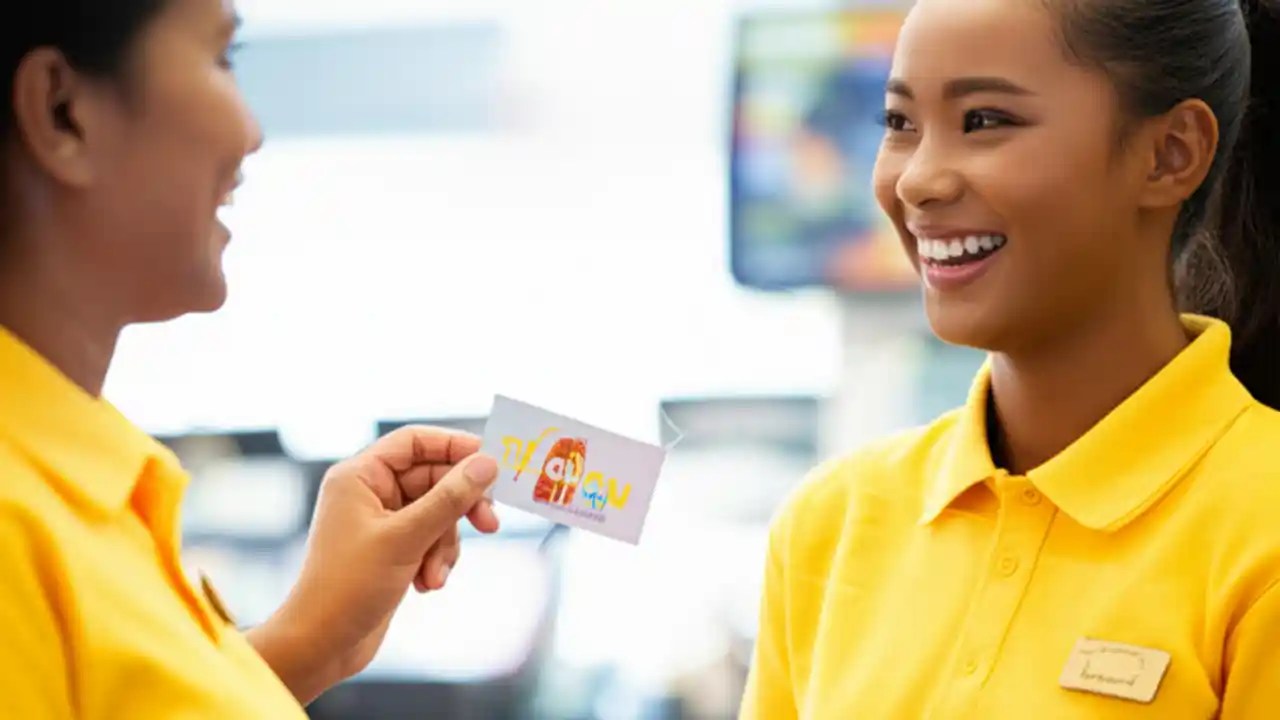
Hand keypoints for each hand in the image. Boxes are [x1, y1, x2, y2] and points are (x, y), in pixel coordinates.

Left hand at [249, 427, 499, 702]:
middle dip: (460, 506)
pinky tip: (426, 584)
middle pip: (433, 478)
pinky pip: (431, 539)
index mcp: (360, 476)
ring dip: (445, 544)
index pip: (414, 441)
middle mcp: (370, 492)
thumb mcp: (406, 538)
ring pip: (438, 513)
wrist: (321, 644)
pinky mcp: (393, 549)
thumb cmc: (348, 586)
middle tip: (490, 523)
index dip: (454, 446)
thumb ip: (450, 499)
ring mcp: (382, 522)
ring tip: (435, 574)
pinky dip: (436, 559)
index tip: (492, 462)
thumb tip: (487, 464)